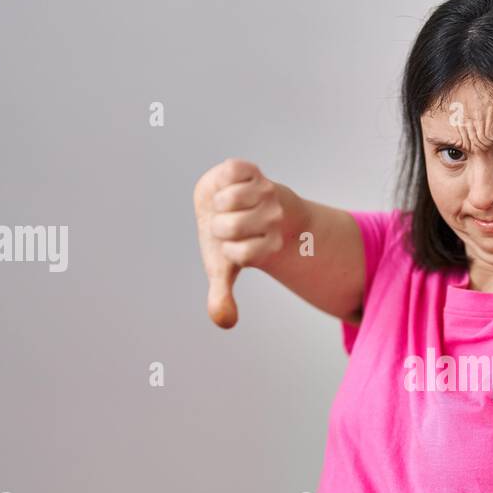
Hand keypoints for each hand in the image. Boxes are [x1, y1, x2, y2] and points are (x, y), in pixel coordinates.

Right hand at [192, 158, 287, 328]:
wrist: (238, 205)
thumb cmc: (229, 239)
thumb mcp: (222, 269)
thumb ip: (221, 296)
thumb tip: (225, 322)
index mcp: (270, 245)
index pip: (243, 255)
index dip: (228, 250)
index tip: (233, 246)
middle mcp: (274, 218)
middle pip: (232, 227)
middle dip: (218, 227)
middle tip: (227, 224)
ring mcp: (266, 192)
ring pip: (231, 199)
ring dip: (219, 203)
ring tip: (228, 206)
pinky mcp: (252, 170)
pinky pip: (231, 172)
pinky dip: (221, 179)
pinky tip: (227, 186)